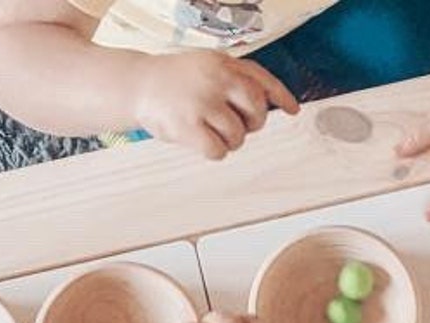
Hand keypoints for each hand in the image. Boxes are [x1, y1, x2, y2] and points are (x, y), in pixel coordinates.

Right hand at [133, 52, 298, 160]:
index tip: (293, 110)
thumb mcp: (206, 66)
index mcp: (223, 62)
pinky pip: (218, 151)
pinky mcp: (188, 126)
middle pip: (256, 111)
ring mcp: (202, 102)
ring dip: (228, 141)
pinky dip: (214, 152)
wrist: (136, 85)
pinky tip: (200, 141)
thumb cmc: (175, 81)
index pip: (261, 78)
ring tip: (209, 131)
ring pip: (238, 136)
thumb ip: (234, 77)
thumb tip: (270, 102)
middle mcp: (216, 79)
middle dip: (251, 124)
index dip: (280, 95)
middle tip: (234, 125)